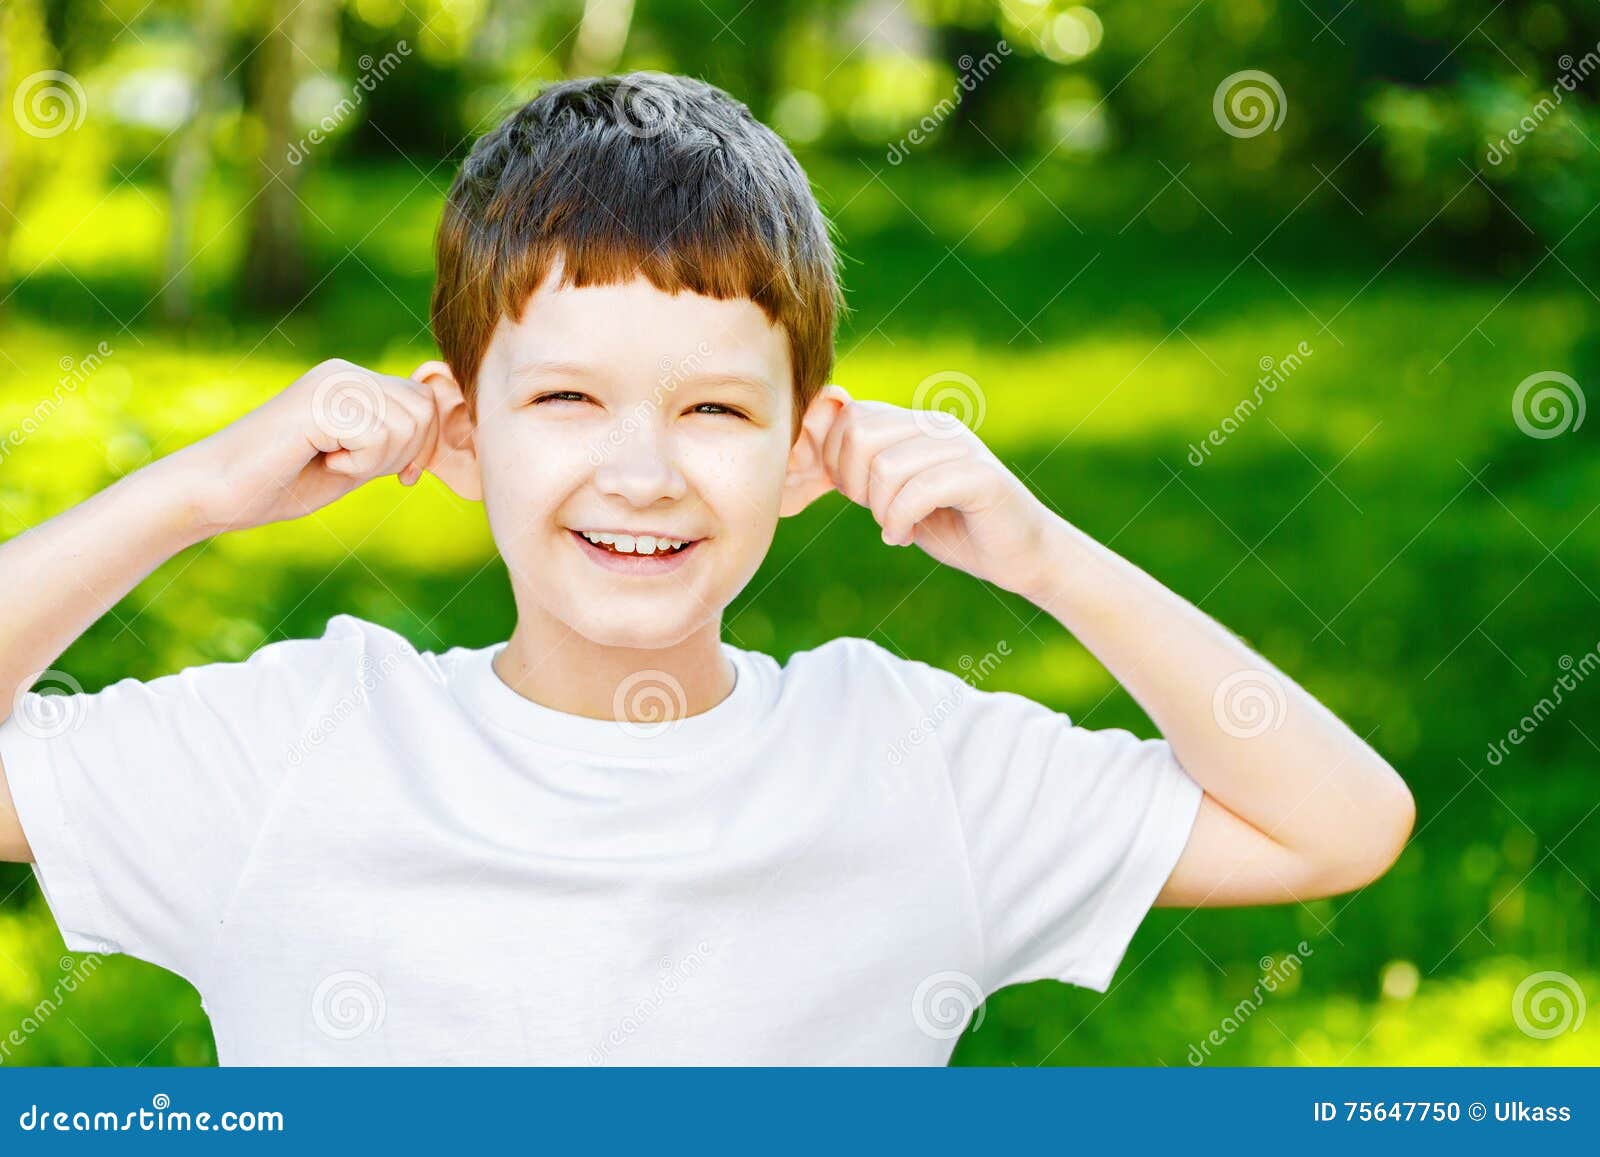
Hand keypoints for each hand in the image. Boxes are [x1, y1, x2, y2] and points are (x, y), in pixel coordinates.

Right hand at [181, 359, 446, 534]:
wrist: (218, 492)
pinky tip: (319, 459)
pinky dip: (356, 464)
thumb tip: (446, 432)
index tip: (398, 476)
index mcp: (354, 382)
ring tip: (331, 460)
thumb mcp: (357, 461)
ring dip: (375, 460)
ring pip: (405, 424)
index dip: (422, 447)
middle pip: (424, 412)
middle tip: (353, 466)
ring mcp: (331, 381)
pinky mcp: (319, 400)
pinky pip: (375, 436)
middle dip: (403, 454)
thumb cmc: (282, 483)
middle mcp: (345, 372)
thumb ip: (393, 442)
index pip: (426, 404)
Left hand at [818, 385, 1056, 595]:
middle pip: (859, 433)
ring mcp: (961, 447)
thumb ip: (862, 466)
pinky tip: (904, 537)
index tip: (855, 496)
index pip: (851, 416)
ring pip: (885, 467)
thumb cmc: (953, 525)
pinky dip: (899, 521)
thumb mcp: (895, 493)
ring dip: (879, 510)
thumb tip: (813, 433)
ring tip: (896, 528)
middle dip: (852, 483)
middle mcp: (937, 426)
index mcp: (916, 423)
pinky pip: (918, 491)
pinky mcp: (981, 477)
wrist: (1019, 553)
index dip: (836, 461)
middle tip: (874, 512)